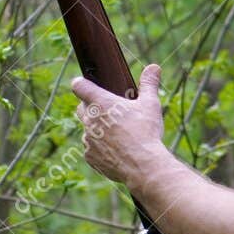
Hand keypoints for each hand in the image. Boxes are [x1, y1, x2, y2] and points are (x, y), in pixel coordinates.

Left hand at [70, 62, 164, 185]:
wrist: (143, 166)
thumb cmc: (146, 132)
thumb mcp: (150, 105)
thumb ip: (149, 84)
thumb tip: (154, 67)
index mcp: (100, 102)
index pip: (79, 86)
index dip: (80, 83)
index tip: (84, 84)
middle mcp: (89, 120)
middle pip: (80, 108)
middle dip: (90, 107)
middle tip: (108, 111)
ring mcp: (87, 139)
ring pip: (87, 130)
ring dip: (96, 129)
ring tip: (117, 134)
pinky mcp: (90, 157)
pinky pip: (91, 149)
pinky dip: (100, 148)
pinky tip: (116, 150)